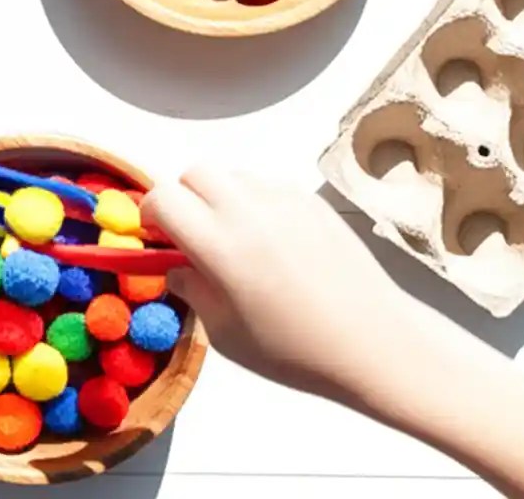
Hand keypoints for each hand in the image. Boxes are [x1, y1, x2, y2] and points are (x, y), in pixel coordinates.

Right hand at [142, 166, 420, 406]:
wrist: (372, 340)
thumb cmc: (294, 350)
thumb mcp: (226, 334)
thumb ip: (193, 290)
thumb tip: (177, 266)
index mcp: (221, 244)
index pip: (163, 197)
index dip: (150, 215)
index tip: (157, 240)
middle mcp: (250, 209)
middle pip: (196, 172)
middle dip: (184, 198)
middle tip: (192, 237)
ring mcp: (285, 199)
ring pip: (234, 176)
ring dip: (220, 199)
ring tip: (237, 242)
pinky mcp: (312, 201)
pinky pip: (268, 188)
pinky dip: (255, 205)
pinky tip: (274, 246)